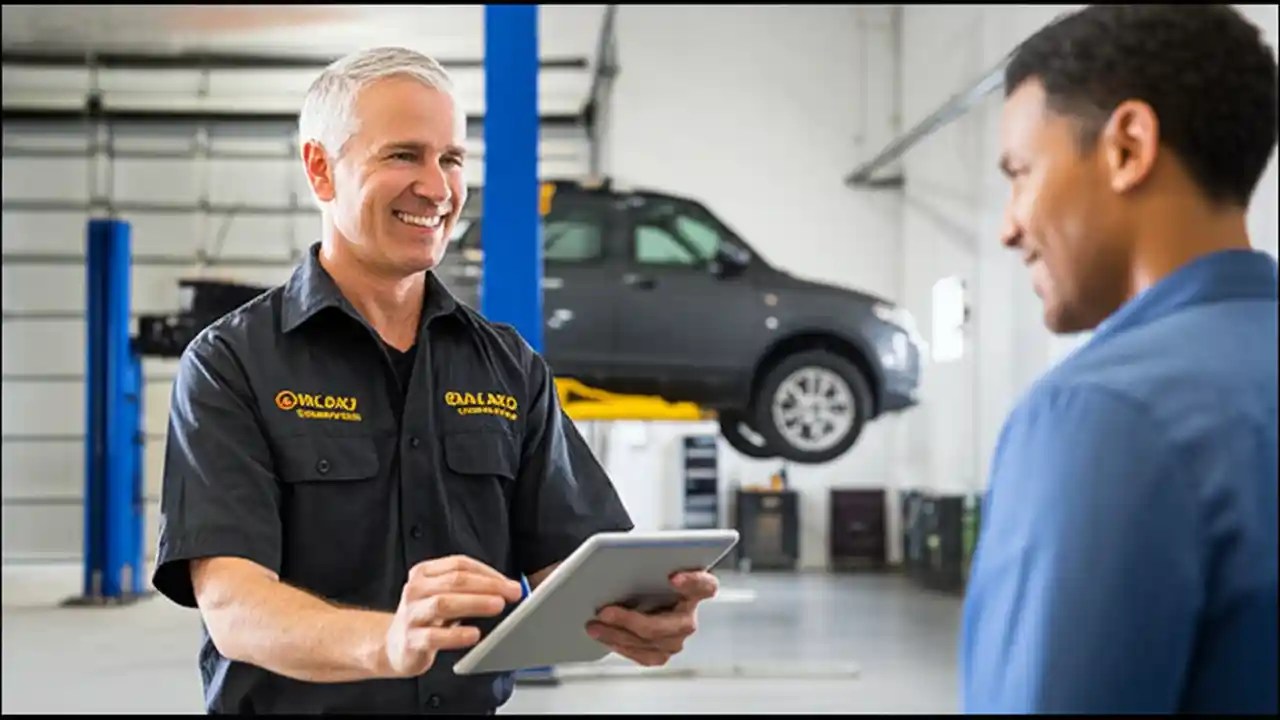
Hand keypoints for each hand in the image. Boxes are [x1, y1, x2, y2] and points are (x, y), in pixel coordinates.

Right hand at [383, 555, 523, 677]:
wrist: (396, 646)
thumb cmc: (427, 617)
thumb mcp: (443, 595)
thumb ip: (469, 588)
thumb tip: (508, 589)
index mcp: (424, 573)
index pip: (459, 564)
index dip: (487, 572)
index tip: (510, 583)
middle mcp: (415, 590)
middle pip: (454, 581)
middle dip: (487, 585)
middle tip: (511, 592)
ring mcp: (411, 614)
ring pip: (444, 603)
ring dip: (475, 603)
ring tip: (497, 606)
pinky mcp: (410, 640)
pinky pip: (434, 636)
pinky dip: (456, 635)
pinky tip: (473, 635)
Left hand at [584, 570, 718, 666]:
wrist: (640, 592)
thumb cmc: (645, 573)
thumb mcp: (645, 562)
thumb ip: (641, 560)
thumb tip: (612, 564)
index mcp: (696, 588)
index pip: (705, 585)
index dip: (692, 581)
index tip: (672, 577)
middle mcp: (689, 616)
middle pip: (668, 624)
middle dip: (632, 619)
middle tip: (605, 611)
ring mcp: (677, 638)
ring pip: (650, 642)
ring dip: (618, 634)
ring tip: (594, 625)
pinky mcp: (662, 653)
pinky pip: (643, 655)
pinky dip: (620, 645)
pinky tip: (603, 636)